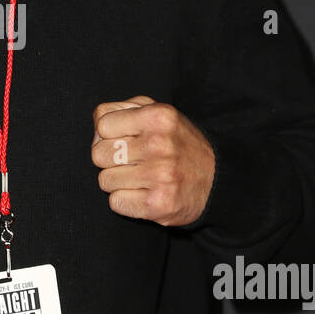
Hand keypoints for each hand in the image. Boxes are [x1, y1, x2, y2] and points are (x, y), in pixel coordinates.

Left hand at [91, 95, 214, 226]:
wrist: (217, 180)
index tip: (125, 140)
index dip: (108, 134)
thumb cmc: (178, 143)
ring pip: (104, 180)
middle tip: (132, 161)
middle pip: (98, 154)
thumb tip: (97, 125)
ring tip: (141, 178)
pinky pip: (115, 202)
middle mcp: (159, 144)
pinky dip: (126, 200)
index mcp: (158, 116)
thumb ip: (123, 109)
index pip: (103, 124)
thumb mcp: (158, 113)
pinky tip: (144, 193)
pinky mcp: (157, 204)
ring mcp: (159, 176)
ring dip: (118, 182)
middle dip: (110, 159)